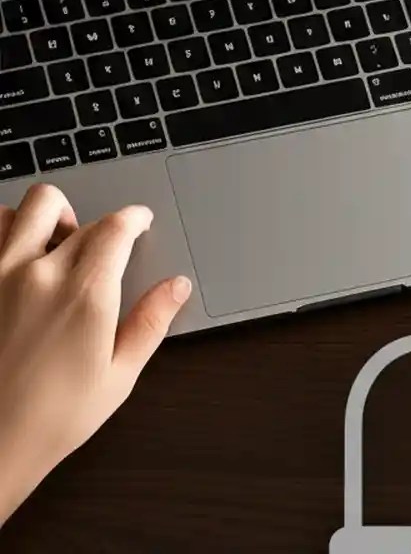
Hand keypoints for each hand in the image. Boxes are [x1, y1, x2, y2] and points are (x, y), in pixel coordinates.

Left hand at [0, 184, 190, 522]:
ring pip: (22, 210)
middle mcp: (38, 274)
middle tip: (99, 247)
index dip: (133, 217)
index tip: (139, 220)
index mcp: (86, 294)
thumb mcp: (119, 375)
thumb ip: (150, 322)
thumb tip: (176, 287)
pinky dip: (6, 231)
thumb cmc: (52, 417)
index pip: (116, 228)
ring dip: (44, 218)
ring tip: (53, 244)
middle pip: (71, 214)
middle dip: (94, 223)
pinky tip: (16, 256)